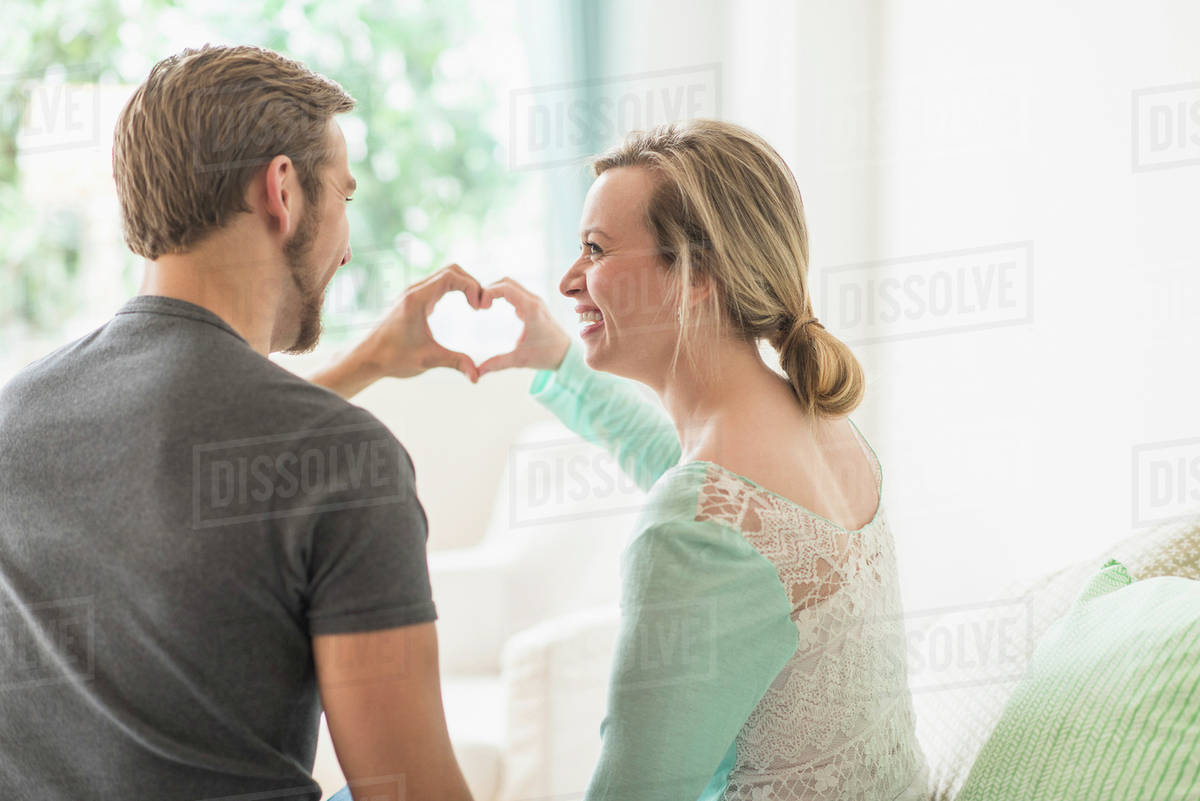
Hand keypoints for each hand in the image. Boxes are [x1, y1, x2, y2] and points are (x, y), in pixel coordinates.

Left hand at [360, 263, 487, 382]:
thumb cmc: (392, 357)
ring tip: (475, 305)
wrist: (367, 358)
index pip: (451, 276)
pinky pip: (438, 284)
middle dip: (471, 283)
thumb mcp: (427, 360)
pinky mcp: (413, 300)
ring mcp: (412, 293)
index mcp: (417, 299)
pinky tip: (462, 305)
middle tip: (481, 305)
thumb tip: (477, 377)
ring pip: (444, 275)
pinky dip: (454, 289)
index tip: (479, 307)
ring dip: (463, 285)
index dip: (471, 286)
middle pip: (451, 271)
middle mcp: (414, 291)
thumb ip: (455, 363)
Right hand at [477, 277, 569, 377]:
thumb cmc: (546, 355)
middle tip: (478, 305)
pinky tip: (492, 307)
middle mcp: (534, 300)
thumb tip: (477, 372)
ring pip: (510, 285)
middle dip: (489, 289)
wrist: (567, 354)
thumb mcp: (520, 360)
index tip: (480, 307)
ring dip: (495, 290)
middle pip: (506, 282)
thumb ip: (497, 364)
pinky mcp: (533, 305)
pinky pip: (515, 292)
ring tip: (483, 305)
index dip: (488, 292)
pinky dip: (501, 294)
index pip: (506, 288)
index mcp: (531, 309)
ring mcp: (534, 301)